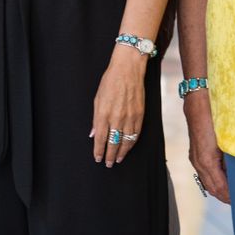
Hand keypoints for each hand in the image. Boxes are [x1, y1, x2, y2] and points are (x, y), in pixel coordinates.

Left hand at [89, 51, 146, 166]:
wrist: (128, 70)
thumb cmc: (110, 82)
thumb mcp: (97, 99)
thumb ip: (96, 119)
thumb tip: (94, 134)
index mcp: (104, 113)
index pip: (101, 138)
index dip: (99, 151)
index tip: (97, 158)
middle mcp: (117, 118)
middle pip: (113, 143)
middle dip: (110, 155)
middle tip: (108, 164)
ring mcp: (130, 117)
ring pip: (126, 141)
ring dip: (121, 152)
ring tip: (118, 159)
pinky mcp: (140, 114)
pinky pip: (136, 134)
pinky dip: (132, 143)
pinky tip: (128, 147)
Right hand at [183, 91, 229, 203]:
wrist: (199, 102)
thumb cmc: (215, 118)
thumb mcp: (228, 139)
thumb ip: (232, 157)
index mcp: (207, 161)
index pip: (220, 187)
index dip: (231, 196)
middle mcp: (199, 163)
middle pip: (213, 189)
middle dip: (226, 197)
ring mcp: (195, 159)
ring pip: (207, 183)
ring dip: (220, 190)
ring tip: (233, 194)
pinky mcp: (195, 154)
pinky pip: (204, 175)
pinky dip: (214, 181)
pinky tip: (224, 180)